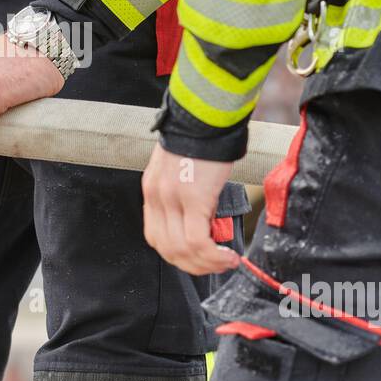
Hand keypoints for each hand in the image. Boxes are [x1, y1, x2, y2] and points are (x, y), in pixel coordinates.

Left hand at [142, 144, 239, 275]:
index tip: (200, 257)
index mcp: (152, 190)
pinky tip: (228, 255)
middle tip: (216, 264)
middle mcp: (157, 197)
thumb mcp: (182, 168)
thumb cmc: (201, 137)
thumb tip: (206, 218)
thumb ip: (186, 194)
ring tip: (226, 261)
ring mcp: (172, 199)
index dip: (178, 254)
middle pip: (167, 249)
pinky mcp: (193, 198)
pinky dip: (213, 256)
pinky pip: (198, 242)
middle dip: (193, 265)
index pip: (156, 236)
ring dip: (206, 264)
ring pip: (182, 251)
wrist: (205, 115)